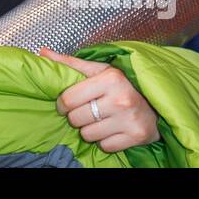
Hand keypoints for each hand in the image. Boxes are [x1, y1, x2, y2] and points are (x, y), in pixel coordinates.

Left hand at [40, 46, 162, 152]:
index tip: (67, 103)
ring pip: (88, 135)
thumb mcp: (99, 69)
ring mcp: (129, 120)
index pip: (69, 99)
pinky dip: (104, 140)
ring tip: (100, 119)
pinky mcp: (136, 136)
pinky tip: (111, 129)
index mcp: (110, 78)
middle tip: (86, 110)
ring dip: (90, 129)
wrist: (156, 103)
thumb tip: (43, 53)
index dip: (63, 103)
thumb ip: (70, 63)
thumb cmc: (122, 84)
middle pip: (76, 119)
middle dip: (77, 116)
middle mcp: (120, 99)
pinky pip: (105, 146)